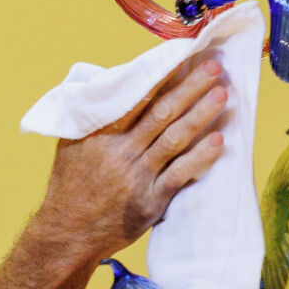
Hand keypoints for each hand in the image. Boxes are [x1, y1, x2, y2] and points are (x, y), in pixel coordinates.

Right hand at [36, 55, 226, 265]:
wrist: (66, 233)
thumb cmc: (70, 185)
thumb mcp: (70, 144)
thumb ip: (92, 116)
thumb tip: (114, 85)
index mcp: (100, 133)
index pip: (136, 97)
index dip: (161, 75)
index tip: (182, 56)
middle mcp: (120, 151)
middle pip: (161, 112)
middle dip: (190, 87)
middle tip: (214, 67)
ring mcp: (137, 176)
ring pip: (174, 139)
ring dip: (200, 114)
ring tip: (222, 94)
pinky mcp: (151, 201)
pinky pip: (180, 174)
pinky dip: (200, 157)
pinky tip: (219, 140)